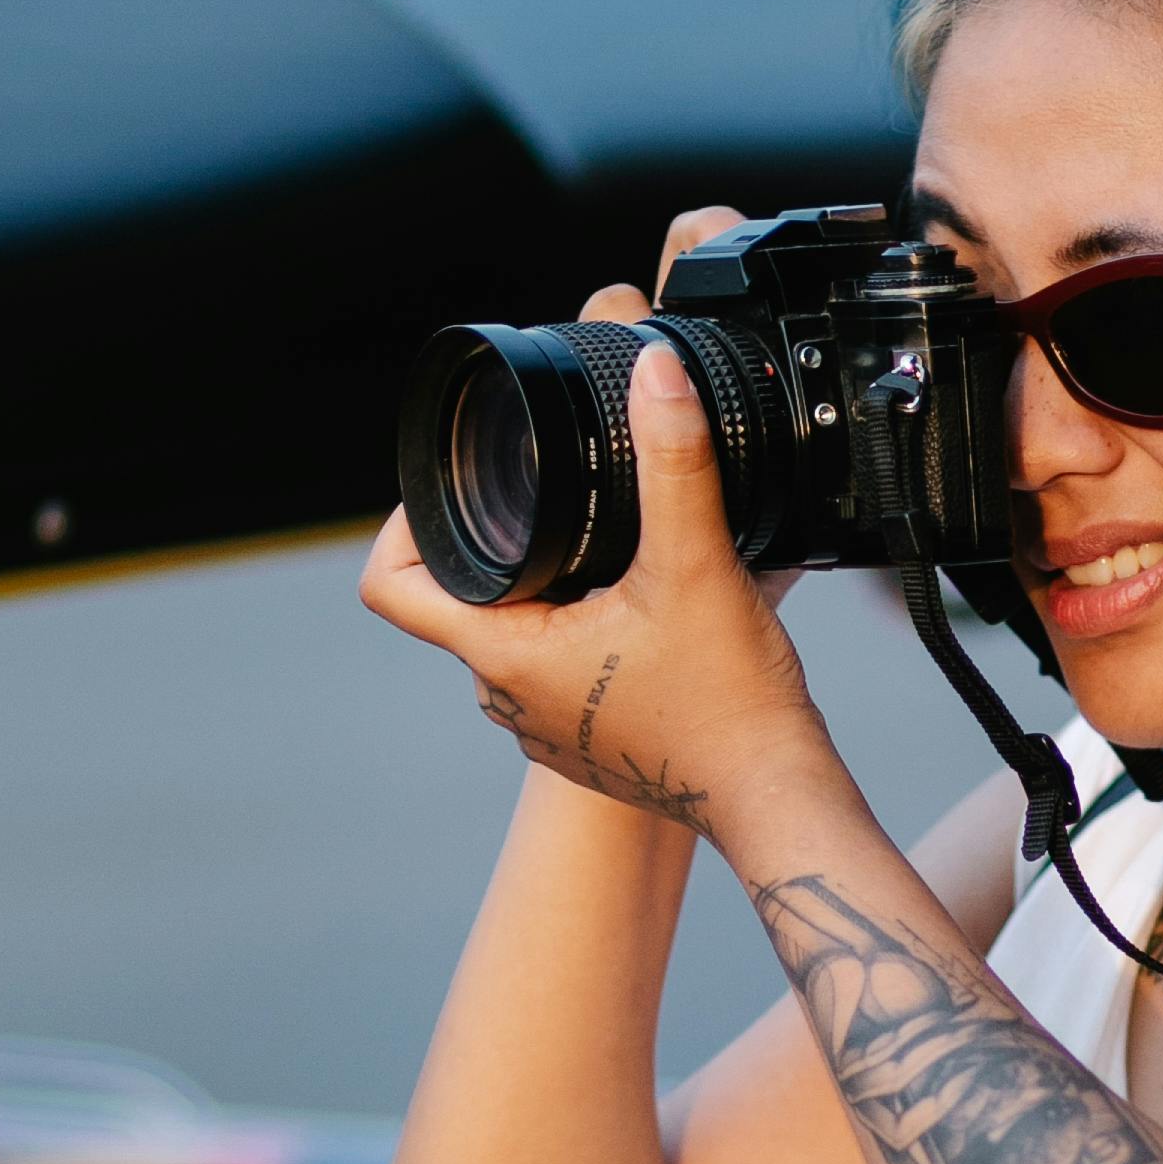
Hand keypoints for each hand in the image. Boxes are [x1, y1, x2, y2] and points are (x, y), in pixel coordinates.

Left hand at [360, 217, 829, 840]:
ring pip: (507, 630)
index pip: (389, 584)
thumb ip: (676, 460)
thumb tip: (655, 368)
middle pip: (455, 597)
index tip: (458, 484)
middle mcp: (505, 698)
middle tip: (548, 492)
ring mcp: (542, 726)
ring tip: (600, 544)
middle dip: (495, 539)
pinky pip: (554, 667)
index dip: (401, 520)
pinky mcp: (584, 740)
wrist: (773, 795)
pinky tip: (634, 602)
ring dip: (539, 584)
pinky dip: (577, 627)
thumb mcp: (697, 564)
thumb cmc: (728, 703)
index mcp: (502, 655)